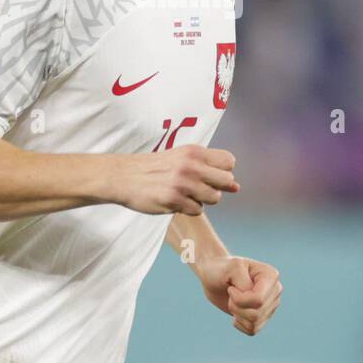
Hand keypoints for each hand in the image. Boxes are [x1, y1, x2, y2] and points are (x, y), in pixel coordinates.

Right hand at [111, 145, 239, 215]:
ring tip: (185, 193)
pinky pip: (198, 210)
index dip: (223, 171)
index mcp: (194, 151)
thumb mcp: (182, 159)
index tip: (208, 174)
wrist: (125, 176)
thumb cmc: (156, 168)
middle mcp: (191, 165)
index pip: (229, 162)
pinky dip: (189, 208)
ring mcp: (183, 183)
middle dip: (216, 187)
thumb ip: (209, 169)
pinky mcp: (174, 200)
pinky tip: (175, 201)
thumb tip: (237, 187)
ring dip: (203, 199)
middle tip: (198, 186)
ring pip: (214, 198)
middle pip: (226, 181)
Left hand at [195, 256, 281, 335]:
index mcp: (271, 275)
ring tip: (233, 302)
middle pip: (257, 313)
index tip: (231, 288)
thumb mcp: (230, 268)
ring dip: (238, 315)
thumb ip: (243, 281)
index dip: (240, 299)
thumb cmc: (222, 270)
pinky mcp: (263, 316)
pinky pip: (253, 330)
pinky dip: (240, 323)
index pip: (258, 300)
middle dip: (237, 307)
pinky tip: (236, 311)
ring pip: (255, 323)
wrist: (215, 277)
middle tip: (230, 295)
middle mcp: (275, 290)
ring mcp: (270, 304)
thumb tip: (257, 300)